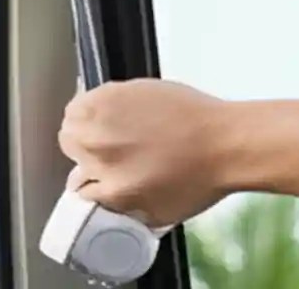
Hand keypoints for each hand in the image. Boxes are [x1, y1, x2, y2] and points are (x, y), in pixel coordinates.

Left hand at [58, 78, 232, 227]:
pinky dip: (113, 202)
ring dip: (98, 178)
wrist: (226, 145)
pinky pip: (101, 207)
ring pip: (80, 182)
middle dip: (88, 148)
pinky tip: (132, 193)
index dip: (89, 122)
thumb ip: (115, 105)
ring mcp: (104, 175)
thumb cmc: (197, 115)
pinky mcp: (119, 203)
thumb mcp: (148, 92)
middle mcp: (93, 139)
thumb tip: (98, 118)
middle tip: (118, 152)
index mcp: (98, 106)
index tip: (104, 129)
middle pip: (71, 147)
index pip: (72, 116)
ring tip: (128, 175)